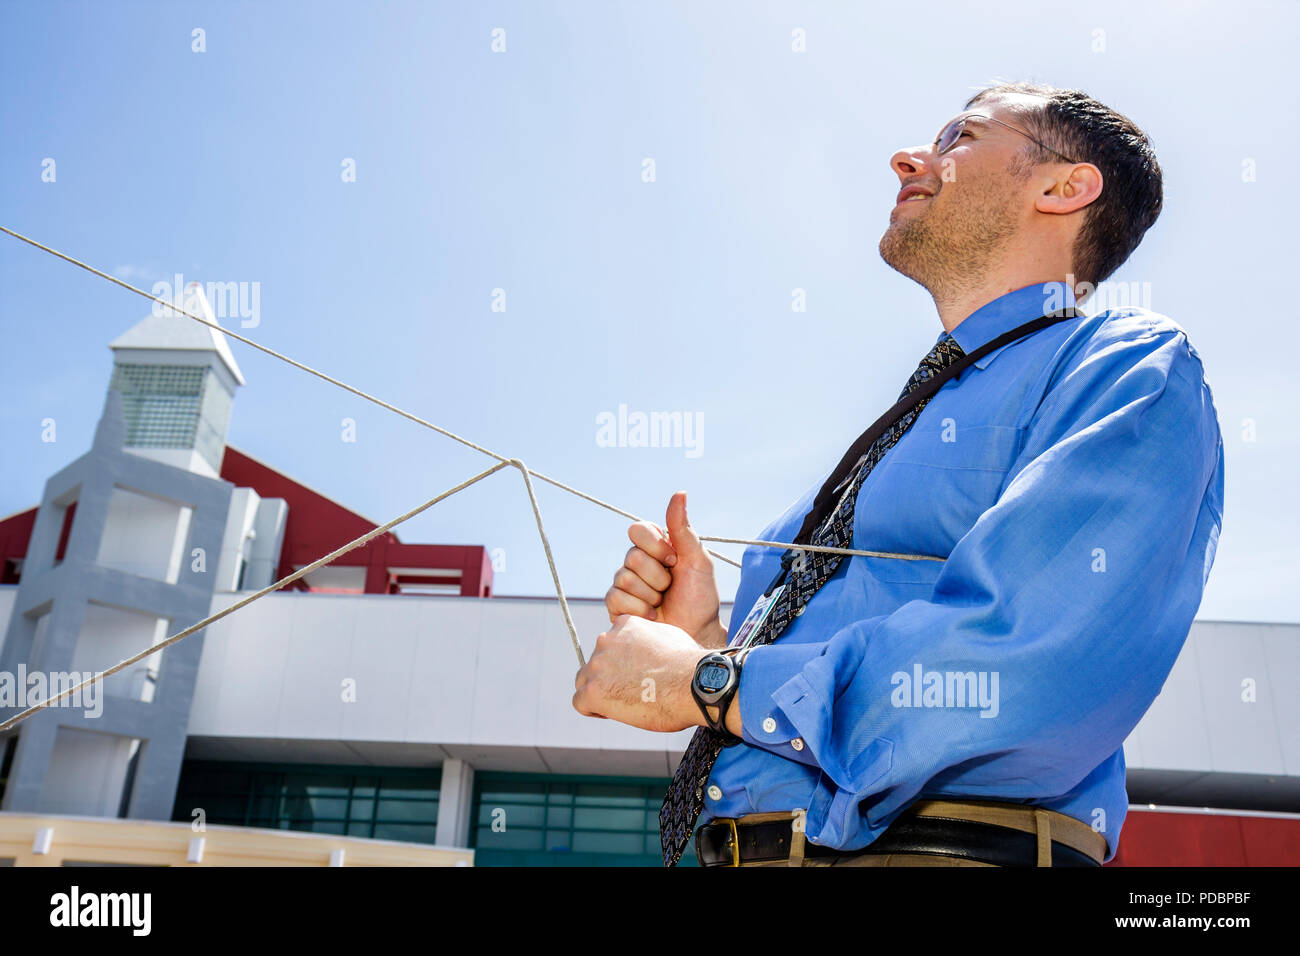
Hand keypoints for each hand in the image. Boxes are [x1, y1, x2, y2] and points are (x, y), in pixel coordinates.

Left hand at [573, 615, 710, 731]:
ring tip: (623, 704)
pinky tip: (612, 713)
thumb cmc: (689, 666)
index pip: (610, 644)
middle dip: (608, 677)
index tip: (634, 675)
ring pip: (585, 681)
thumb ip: (650, 641)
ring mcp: (598, 665)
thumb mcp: (670, 637)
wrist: (693, 684)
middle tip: (630, 692)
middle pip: (595, 663)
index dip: (619, 662)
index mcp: (624, 625)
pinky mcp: (594, 690)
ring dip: (599, 692)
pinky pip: (580, 702)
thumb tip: (650, 650)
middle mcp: (606, 640)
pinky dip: (592, 709)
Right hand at [604, 491, 726, 646]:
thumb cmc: (700, 597)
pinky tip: (652, 616)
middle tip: (671, 587)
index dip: (655, 546)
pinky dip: (640, 609)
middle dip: (658, 576)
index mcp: (654, 547)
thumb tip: (679, 493)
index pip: (637, 530)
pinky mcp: (617, 606)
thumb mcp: (697, 560)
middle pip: (632, 556)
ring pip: (624, 578)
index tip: (674, 560)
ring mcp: (625, 584)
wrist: (696, 633)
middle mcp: (637, 562)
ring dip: (650, 595)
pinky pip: (616, 598)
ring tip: (663, 602)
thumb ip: (682, 528)